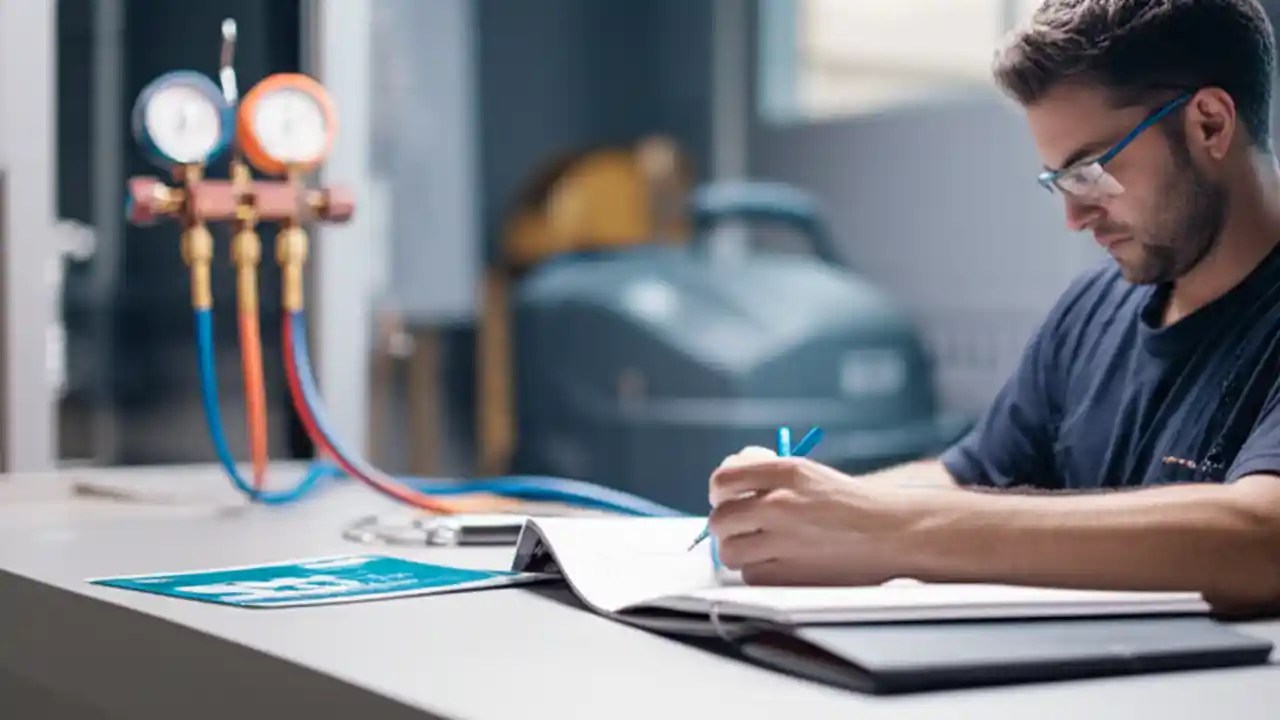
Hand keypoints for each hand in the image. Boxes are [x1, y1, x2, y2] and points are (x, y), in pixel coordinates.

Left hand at [708, 447, 920, 585]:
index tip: (724, 498)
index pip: (724, 479)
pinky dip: (758, 571)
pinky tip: (779, 562)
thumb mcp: (809, 474)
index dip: (719, 491)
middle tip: (738, 527)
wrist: (891, 534)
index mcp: (787, 473)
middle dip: (725, 524)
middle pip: (719, 519)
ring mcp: (783, 541)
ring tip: (759, 547)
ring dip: (738, 549)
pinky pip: (750, 575)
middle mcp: (781, 504)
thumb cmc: (850, 504)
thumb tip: (728, 481)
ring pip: (729, 551)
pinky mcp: (789, 575)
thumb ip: (767, 474)